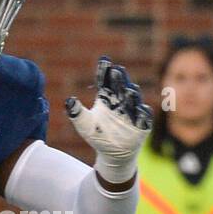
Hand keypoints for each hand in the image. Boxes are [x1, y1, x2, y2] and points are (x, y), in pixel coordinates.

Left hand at [66, 57, 151, 187]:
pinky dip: (142, 114)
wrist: (113, 153)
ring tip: (129, 89)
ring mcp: (132, 113)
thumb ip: (76, 112)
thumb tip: (69, 100)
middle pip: (121, 88)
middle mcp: (121, 102)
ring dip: (131, 95)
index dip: (105, 71)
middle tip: (117, 70)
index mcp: (107, 99)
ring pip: (133, 101)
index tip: (105, 60)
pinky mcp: (142, 125)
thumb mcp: (83, 125)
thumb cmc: (98, 136)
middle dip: (120, 80)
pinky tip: (140, 110)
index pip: (106, 82)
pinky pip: (143, 118)